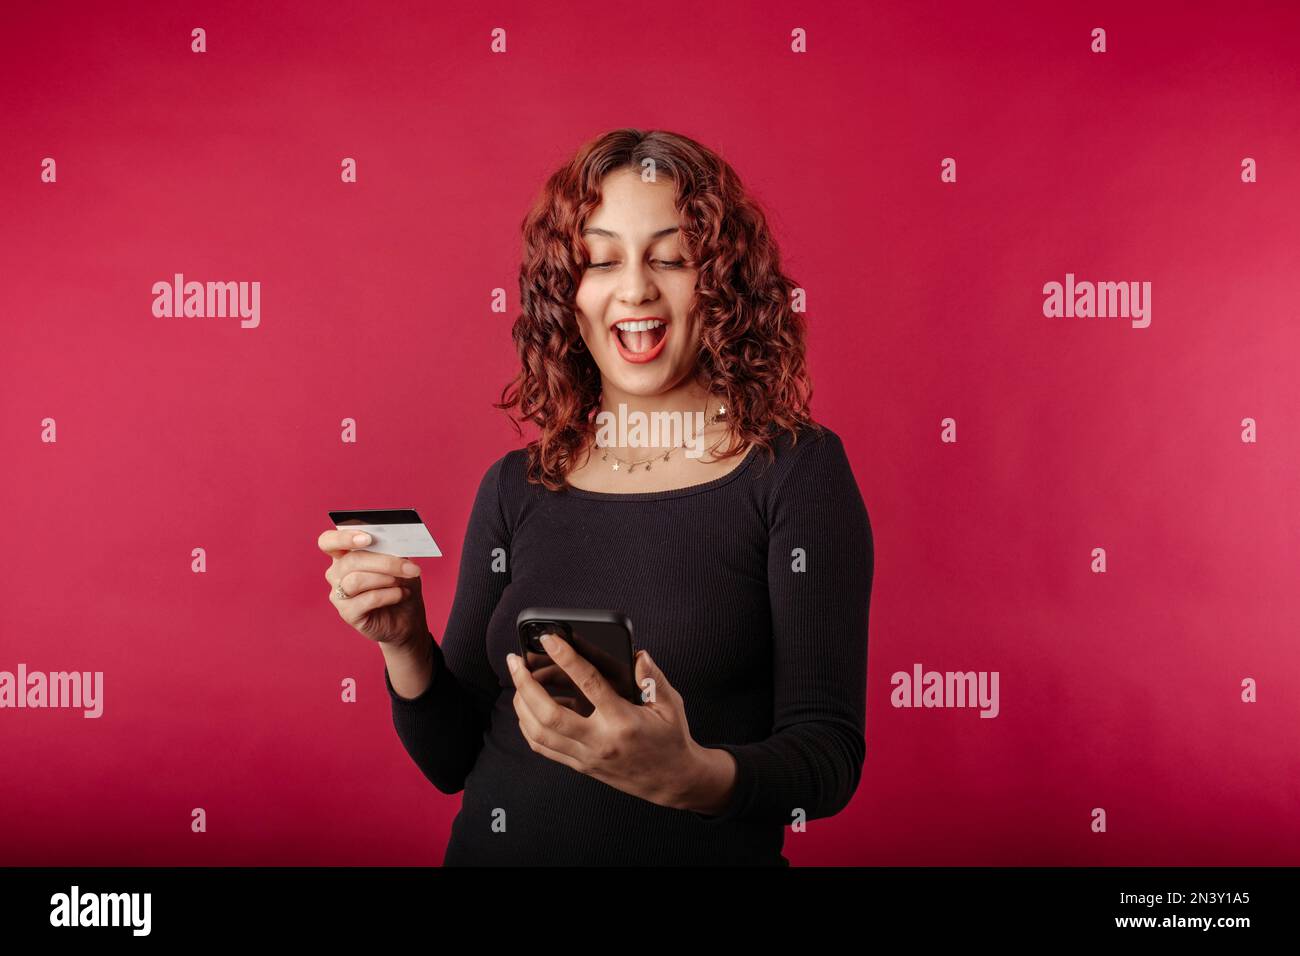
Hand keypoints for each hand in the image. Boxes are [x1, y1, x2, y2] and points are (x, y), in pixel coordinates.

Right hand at [318, 528, 427, 647]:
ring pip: (356, 580)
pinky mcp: (347, 613)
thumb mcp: (400, 563)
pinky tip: (401, 594)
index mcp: (344, 554)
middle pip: (351, 560)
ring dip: (385, 579)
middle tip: (409, 567)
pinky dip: (389, 595)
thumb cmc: (400, 585)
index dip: (343, 537)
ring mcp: (339, 594)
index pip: (328, 541)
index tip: (367, 538)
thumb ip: (392, 550)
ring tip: (402, 582)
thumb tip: (395, 541)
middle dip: (384, 562)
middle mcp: (336, 573)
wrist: (407, 618)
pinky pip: (367, 599)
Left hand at [506, 633, 716, 810]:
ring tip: (517, 681)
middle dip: (525, 685)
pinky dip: (528, 726)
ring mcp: (587, 756)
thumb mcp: (670, 704)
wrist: (673, 780)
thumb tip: (637, 654)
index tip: (550, 640)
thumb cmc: (671, 740)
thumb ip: (651, 677)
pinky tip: (526, 708)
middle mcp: (600, 740)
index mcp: (623, 720)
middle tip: (515, 662)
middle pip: (549, 714)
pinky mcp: (580, 766)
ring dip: (521, 705)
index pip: (589, 684)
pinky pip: (544, 748)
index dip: (566, 658)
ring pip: (540, 733)